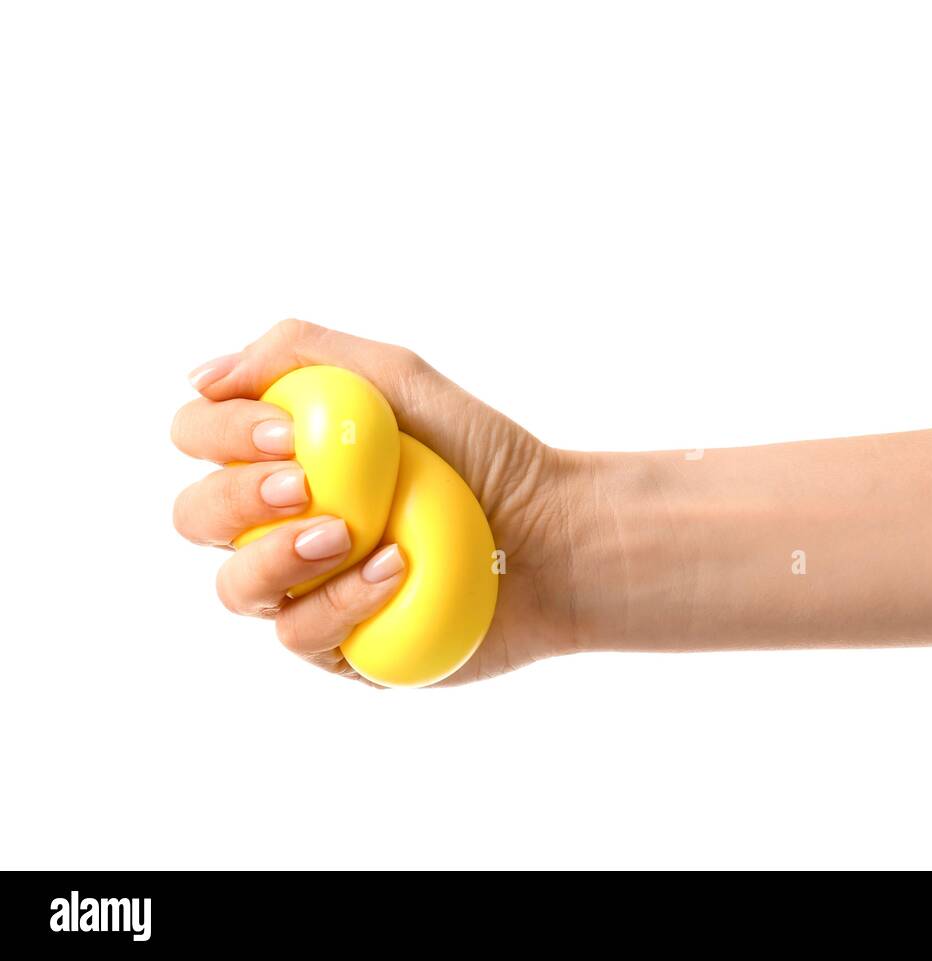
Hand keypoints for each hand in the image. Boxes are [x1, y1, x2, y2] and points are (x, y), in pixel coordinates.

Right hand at [172, 319, 579, 684]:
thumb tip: (203, 376)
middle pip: (196, 517)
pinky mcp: (340, 645)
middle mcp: (283, 522)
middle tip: (306, 486)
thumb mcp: (402, 380)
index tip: (287, 435)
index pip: (200, 437)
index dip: (221, 434)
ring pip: (234, 588)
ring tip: (350, 533)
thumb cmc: (483, 456)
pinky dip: (342, 600)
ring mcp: (307, 589)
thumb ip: (304, 354)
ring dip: (279, 557)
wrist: (553, 535)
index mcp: (285, 454)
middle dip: (236, 499)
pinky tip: (395, 571)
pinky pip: (299, 634)